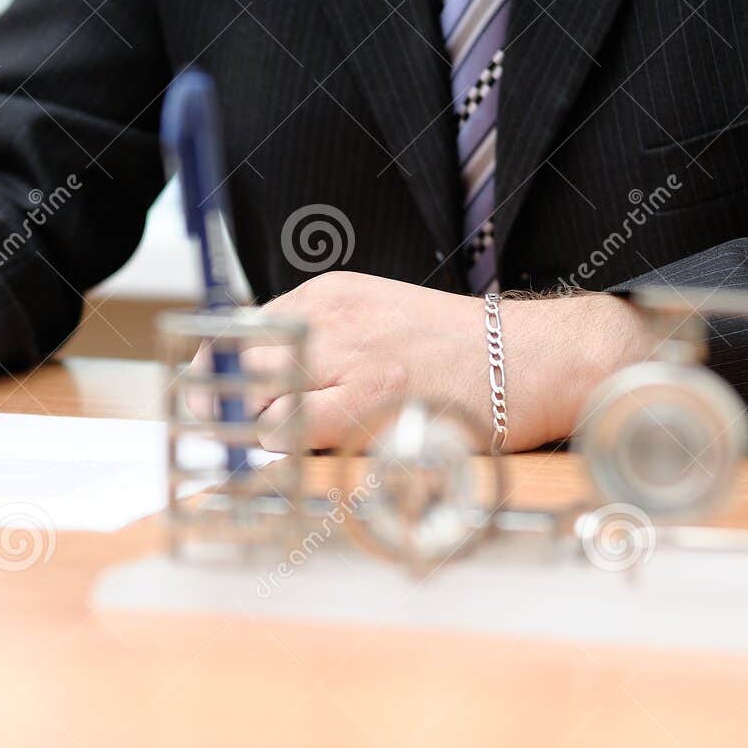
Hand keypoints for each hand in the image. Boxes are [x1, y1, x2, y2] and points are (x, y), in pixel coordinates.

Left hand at [248, 272, 651, 451]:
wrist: (533, 359)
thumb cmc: (456, 350)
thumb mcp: (375, 317)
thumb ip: (318, 338)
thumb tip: (252, 379)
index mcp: (328, 295)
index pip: (239, 331)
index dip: (220, 371)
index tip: (214, 398)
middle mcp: (329, 319)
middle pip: (237, 363)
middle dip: (227, 401)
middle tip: (234, 431)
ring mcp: (347, 361)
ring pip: (255, 400)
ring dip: (253, 429)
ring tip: (277, 443)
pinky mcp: (365, 405)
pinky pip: (287, 432)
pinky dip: (281, 449)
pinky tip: (306, 452)